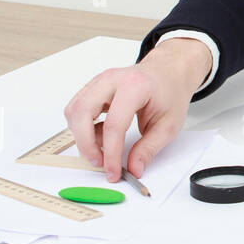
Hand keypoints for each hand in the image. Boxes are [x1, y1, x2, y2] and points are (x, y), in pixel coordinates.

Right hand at [62, 38, 210, 182]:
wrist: (168, 72)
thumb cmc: (170, 93)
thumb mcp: (169, 124)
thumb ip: (149, 148)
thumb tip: (134, 169)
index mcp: (136, 85)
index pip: (114, 124)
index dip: (110, 152)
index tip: (113, 171)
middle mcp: (112, 79)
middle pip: (82, 112)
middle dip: (86, 144)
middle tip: (99, 162)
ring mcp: (100, 81)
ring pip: (74, 110)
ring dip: (83, 136)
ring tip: (104, 146)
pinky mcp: (93, 87)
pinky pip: (77, 109)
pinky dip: (83, 127)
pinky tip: (102, 133)